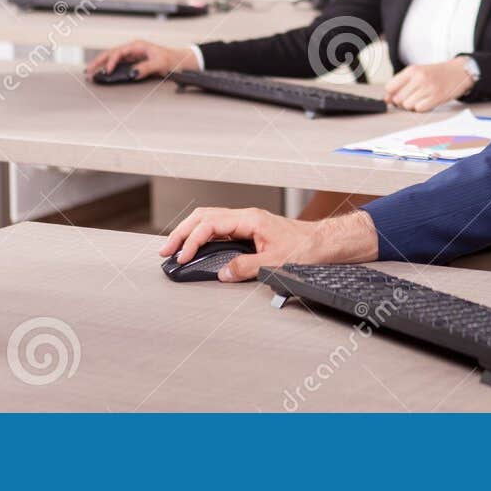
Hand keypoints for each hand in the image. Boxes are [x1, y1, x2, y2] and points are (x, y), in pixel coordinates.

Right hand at [85, 40, 192, 79]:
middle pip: (111, 54)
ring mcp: (131, 56)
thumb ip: (147, 67)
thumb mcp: (161, 63)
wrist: (180, 61)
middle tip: (88, 71)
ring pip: (112, 59)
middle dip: (99, 62)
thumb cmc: (172, 60)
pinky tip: (101, 74)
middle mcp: (132, 49)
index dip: (112, 61)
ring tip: (90, 73)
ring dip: (100, 65)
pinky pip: (117, 65)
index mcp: (138, 46)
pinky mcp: (132, 62)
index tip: (108, 71)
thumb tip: (133, 73)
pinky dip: (107, 69)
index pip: (119, 52)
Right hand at [158, 206, 378, 281]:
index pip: (210, 225)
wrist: (324, 243)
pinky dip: (202, 236)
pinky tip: (195, 247)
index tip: (182, 258)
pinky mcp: (249, 230)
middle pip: (204, 217)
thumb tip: (222, 273)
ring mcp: (246, 222)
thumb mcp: (275, 262)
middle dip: (181, 232)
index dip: (192, 241)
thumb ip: (246, 267)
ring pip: (209, 220)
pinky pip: (219, 229)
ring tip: (174, 249)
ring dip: (190, 233)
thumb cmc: (306, 248)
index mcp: (249, 219)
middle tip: (165, 251)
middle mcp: (246, 216)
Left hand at [383, 59, 474, 110]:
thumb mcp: (418, 72)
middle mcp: (419, 78)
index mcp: (412, 70)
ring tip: (420, 98)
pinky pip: (419, 109)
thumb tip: (387, 99)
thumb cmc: (436, 73)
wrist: (458, 72)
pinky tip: (426, 102)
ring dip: (411, 105)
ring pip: (407, 105)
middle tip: (411, 97)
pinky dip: (420, 108)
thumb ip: (401, 83)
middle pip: (397, 98)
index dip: (391, 94)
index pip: (390, 87)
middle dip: (401, 101)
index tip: (396, 95)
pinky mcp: (436, 98)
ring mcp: (428, 88)